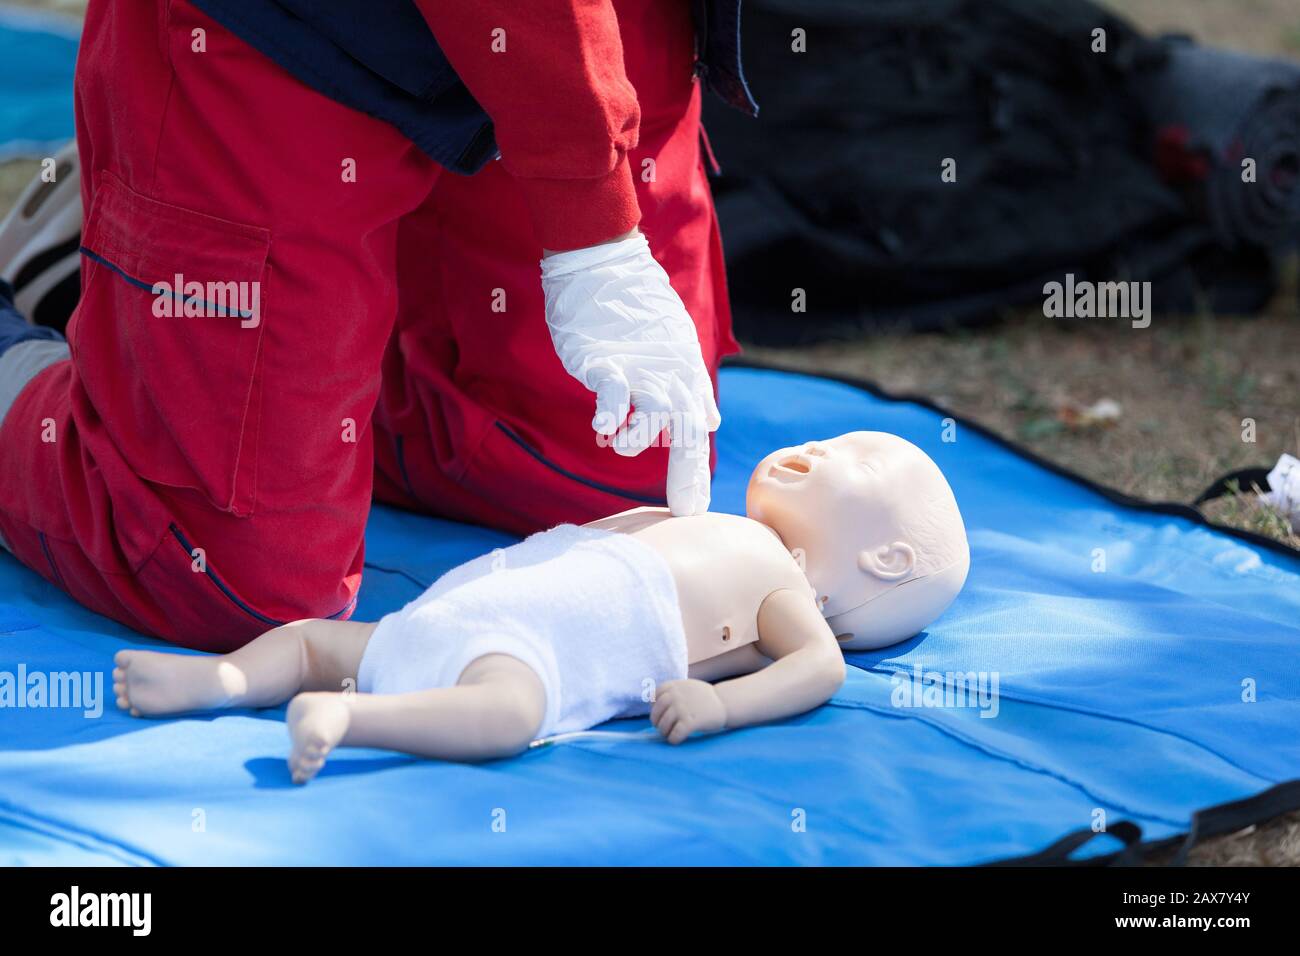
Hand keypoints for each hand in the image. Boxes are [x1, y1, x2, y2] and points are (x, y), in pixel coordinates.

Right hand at [540, 232, 721, 515]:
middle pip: (685, 431)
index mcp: (685, 375)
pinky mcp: (607, 361)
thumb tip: (710, 422)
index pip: (696, 431)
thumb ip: (690, 386)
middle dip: (686, 474)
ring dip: (639, 438)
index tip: (693, 508)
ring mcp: (639, 369)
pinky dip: (610, 412)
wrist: (605, 263)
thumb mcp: (674, 345)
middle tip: (684, 508)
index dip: (694, 471)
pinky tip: (603, 428)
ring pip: (654, 414)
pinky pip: (613, 392)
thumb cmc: (635, 309)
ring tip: (619, 444)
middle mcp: (669, 375)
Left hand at [651, 679, 725, 743]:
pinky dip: (673, 739)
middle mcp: (676, 696)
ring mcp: (682, 709)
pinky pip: (675, 735)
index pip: (654, 697)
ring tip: (669, 734)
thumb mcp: (686, 686)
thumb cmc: (704, 697)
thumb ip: (672, 691)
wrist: (725, 702)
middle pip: (656, 713)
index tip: (661, 713)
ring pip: (663, 725)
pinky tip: (677, 739)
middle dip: (656, 722)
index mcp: (674, 686)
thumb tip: (651, 701)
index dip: (655, 707)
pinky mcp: (691, 722)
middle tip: (662, 728)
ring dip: (664, 732)